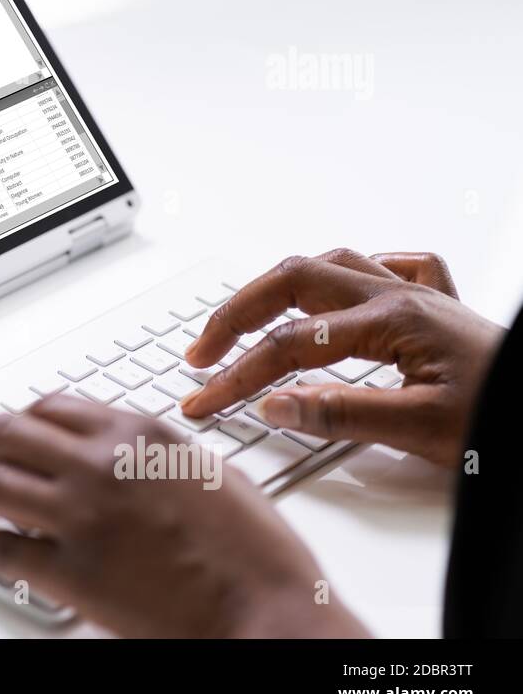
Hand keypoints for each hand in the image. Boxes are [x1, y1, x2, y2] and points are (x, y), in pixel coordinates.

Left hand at [0, 397, 367, 636]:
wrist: (267, 610)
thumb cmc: (255, 551)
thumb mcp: (213, 471)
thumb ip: (159, 452)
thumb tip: (129, 450)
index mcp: (136, 432)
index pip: (50, 409)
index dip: (15, 420)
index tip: (2, 430)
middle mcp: (100, 462)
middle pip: (6, 435)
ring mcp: (81, 514)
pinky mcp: (70, 569)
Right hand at [181, 249, 504, 466]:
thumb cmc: (503, 421)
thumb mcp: (423, 430)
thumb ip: (342, 415)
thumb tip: (274, 404)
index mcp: (394, 321)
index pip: (291, 345)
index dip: (239, 375)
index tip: (204, 401)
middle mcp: (400, 296)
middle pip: (293, 281)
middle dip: (237, 314)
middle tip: (201, 351)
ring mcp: (418, 295)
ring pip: (329, 264)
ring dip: (278, 287)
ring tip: (245, 316)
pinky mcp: (435, 308)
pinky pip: (387, 266)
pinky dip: (350, 274)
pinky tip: (337, 291)